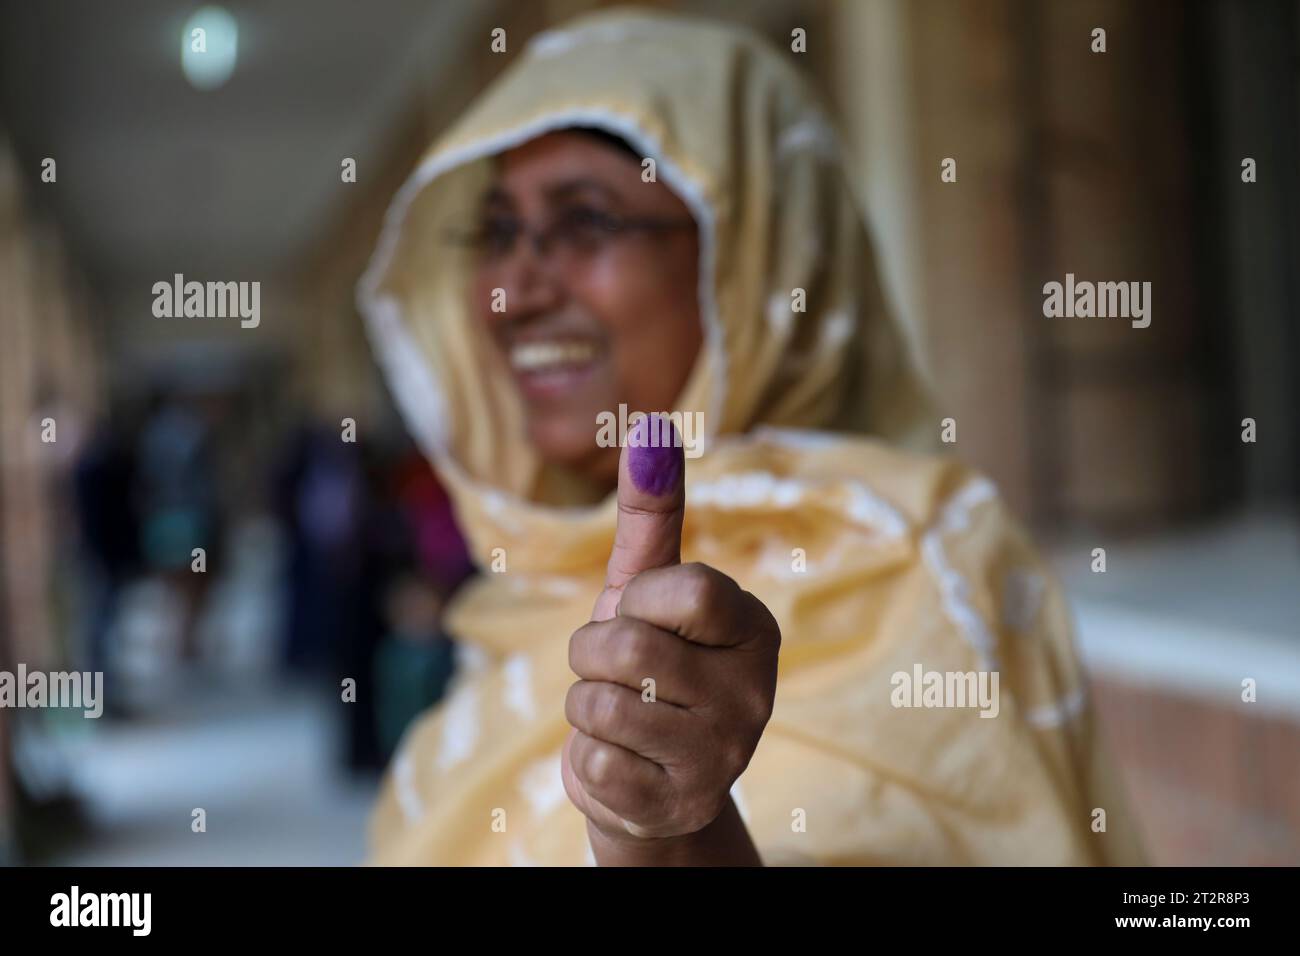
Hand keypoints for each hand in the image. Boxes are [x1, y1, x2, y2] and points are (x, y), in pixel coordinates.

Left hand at [561, 414, 780, 864]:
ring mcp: (724, 755)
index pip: (683, 589)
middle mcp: (755, 691)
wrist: (648, 778)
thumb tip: (648, 424)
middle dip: (593, 655)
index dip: (636, 602)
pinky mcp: (681, 805)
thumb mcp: (644, 589)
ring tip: (621, 717)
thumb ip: (650, 513)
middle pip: (628, 649)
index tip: (643, 616)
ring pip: (600, 706)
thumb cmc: (647, 666)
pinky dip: (588, 762)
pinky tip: (623, 764)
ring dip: (586, 709)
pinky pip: (595, 763)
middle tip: (617, 673)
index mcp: (755, 628)